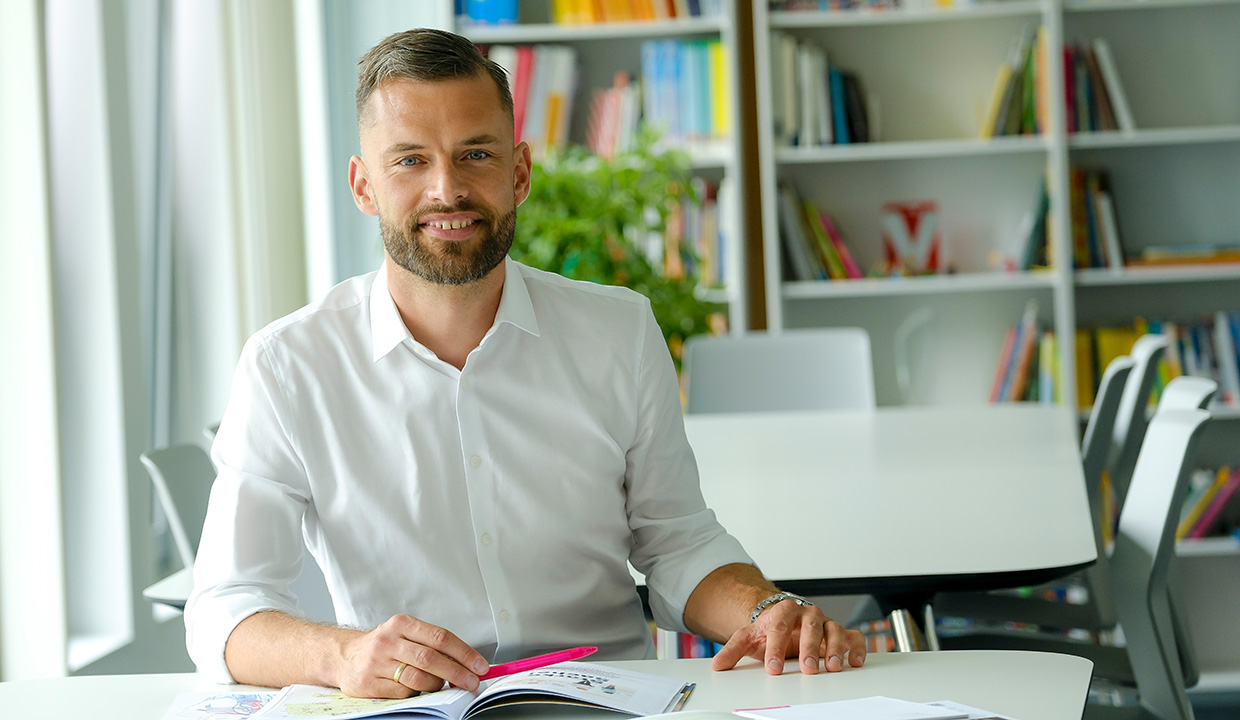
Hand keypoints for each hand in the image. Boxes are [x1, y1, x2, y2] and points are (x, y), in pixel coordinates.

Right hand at [336, 614, 489, 697]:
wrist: (344, 656)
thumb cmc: (383, 646)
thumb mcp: (405, 634)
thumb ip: (432, 645)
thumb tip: (466, 662)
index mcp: (402, 624)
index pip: (440, 637)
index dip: (464, 653)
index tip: (479, 665)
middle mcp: (388, 640)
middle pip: (431, 658)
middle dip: (457, 672)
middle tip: (472, 682)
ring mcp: (377, 662)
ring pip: (418, 678)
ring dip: (436, 685)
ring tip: (441, 684)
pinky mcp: (368, 683)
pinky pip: (403, 692)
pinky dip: (415, 692)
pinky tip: (416, 688)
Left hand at [710, 600, 865, 674]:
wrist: (784, 618)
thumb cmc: (768, 629)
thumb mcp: (749, 637)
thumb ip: (734, 650)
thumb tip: (717, 665)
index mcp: (783, 611)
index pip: (779, 626)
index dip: (776, 647)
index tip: (773, 668)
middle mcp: (806, 615)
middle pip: (809, 627)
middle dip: (808, 648)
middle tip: (807, 669)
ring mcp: (824, 623)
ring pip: (833, 630)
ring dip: (834, 649)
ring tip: (832, 667)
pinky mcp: (840, 633)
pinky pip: (853, 637)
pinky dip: (857, 648)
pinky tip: (855, 662)